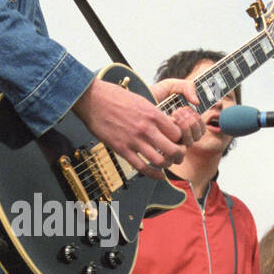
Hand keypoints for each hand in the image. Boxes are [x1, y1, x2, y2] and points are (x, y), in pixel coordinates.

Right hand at [73, 78, 195, 179]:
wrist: (92, 99)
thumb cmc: (114, 97)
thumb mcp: (140, 100)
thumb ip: (153, 114)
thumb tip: (163, 124)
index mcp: (152, 114)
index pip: (177, 133)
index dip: (181, 139)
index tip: (178, 141)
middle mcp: (146, 128)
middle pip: (173, 150)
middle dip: (180, 156)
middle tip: (179, 156)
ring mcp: (134, 140)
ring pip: (159, 161)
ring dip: (167, 165)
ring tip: (167, 164)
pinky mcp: (122, 149)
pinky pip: (141, 167)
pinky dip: (153, 174)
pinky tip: (159, 175)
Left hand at [149, 77, 204, 147]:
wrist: (136, 97)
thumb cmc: (153, 93)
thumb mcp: (171, 86)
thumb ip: (187, 87)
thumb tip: (196, 102)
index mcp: (184, 122)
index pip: (200, 129)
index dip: (197, 121)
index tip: (187, 108)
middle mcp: (178, 133)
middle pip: (196, 137)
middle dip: (192, 123)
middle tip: (180, 110)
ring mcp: (169, 140)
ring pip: (188, 142)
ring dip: (186, 127)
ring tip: (175, 113)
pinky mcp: (160, 144)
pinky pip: (174, 145)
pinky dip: (175, 131)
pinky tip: (168, 120)